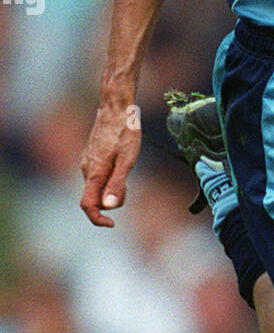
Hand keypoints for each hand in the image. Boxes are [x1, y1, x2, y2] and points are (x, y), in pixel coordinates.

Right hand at [80, 100, 141, 226]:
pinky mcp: (91, 157)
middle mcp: (86, 169)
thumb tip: (109, 206)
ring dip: (112, 187)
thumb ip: (117, 184)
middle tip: (129, 184)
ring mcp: (87, 162)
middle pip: (96, 198)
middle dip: (112, 199)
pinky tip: (121, 163)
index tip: (112, 223)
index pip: (88, 206)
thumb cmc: (125, 132)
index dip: (98, 219)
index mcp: (94, 173)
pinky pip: (98, 176)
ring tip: (127, 170)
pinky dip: (109, 178)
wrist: (116, 108)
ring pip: (98, 187)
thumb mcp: (128, 160)